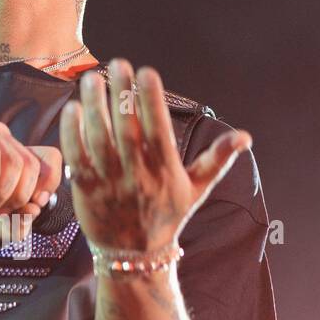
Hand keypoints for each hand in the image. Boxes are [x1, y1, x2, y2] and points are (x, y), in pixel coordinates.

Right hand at [0, 113, 61, 234]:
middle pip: (33, 167)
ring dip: (1, 192)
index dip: (48, 184)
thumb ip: (14, 225)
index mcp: (17, 160)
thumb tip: (33, 212)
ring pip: (16, 162)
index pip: (50, 160)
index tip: (32, 205)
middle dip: (18, 197)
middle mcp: (7, 143)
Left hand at [59, 59, 251, 250]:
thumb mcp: (196, 189)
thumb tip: (246, 137)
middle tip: (118, 64)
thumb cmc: (166, 216)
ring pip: (99, 139)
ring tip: (92, 78)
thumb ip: (218, 159)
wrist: (134, 256)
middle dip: (122, 94)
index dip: (151, 100)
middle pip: (127, 129)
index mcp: (165, 171)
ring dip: (95, 106)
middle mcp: (137, 176)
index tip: (146, 71)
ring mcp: (109, 183)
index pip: (158, 130)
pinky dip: (73, 133)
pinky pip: (77, 158)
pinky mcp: (86, 191)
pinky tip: (73, 108)